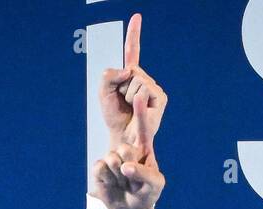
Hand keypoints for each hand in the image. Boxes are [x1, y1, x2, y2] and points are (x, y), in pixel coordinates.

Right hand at [91, 140, 164, 208]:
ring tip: (123, 185)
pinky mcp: (99, 168)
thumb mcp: (156, 184)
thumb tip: (124, 167)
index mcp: (142, 150)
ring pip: (111, 158)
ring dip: (119, 177)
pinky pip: (99, 167)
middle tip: (134, 182)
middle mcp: (125, 151)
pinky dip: (108, 180)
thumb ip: (146, 173)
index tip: (142, 173)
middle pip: (124, 149)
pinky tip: (112, 185)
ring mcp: (111, 159)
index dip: (140, 155)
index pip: (142, 139)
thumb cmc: (147, 194)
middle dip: (130, 171)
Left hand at [99, 13, 166, 158]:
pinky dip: (135, 100)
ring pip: (136, 80)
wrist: (122, 137)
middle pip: (131, 70)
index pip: (132, 51)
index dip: (134, 34)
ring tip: (130, 108)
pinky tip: (137, 110)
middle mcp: (145, 79)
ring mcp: (154, 88)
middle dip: (121, 86)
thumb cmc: (114, 116)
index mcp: (130, 75)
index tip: (136, 16)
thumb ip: (109, 75)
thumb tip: (129, 71)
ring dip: (127, 95)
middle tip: (123, 103)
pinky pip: (143, 91)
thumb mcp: (103, 93)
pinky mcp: (160, 99)